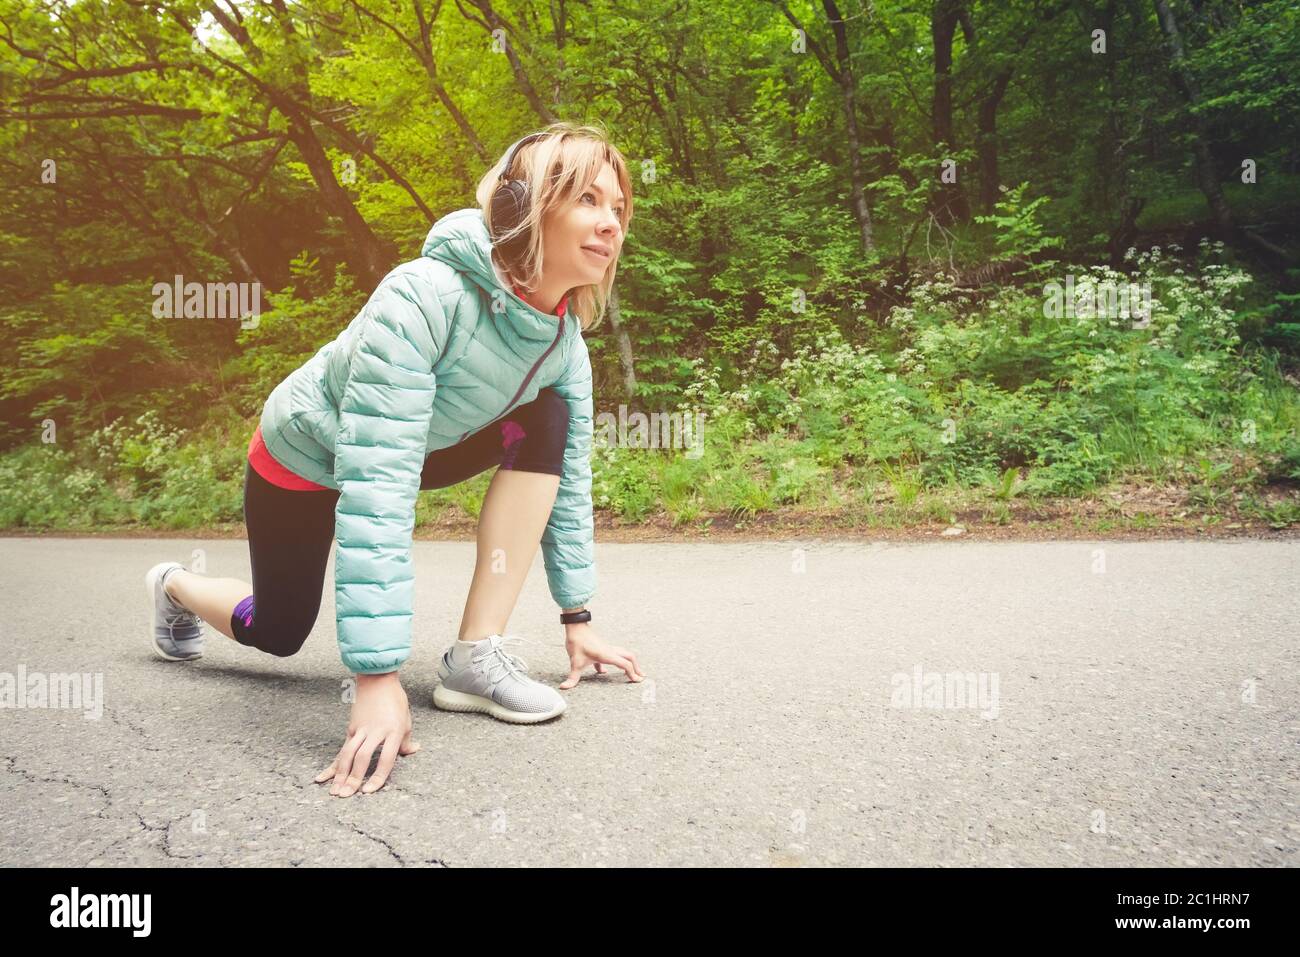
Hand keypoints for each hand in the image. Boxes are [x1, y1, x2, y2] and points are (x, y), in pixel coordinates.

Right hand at [314, 671, 420, 796]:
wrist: (377, 679)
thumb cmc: (395, 700)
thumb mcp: (406, 720)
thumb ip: (406, 740)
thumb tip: (413, 750)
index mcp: (394, 731)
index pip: (386, 759)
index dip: (377, 777)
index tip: (368, 791)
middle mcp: (376, 731)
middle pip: (363, 758)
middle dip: (353, 778)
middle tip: (345, 795)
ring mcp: (362, 729)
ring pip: (348, 754)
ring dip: (340, 774)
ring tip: (334, 791)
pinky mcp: (352, 727)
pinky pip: (342, 749)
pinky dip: (332, 765)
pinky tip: (322, 777)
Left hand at [559, 622, 644, 688]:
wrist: (575, 626)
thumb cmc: (577, 641)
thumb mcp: (575, 662)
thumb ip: (572, 677)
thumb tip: (564, 687)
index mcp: (607, 655)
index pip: (625, 664)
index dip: (632, 673)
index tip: (637, 681)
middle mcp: (610, 651)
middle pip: (629, 657)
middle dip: (636, 667)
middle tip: (641, 677)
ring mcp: (607, 648)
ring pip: (623, 655)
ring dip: (628, 663)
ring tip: (631, 672)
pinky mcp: (601, 647)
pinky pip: (611, 655)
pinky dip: (612, 663)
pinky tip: (604, 672)